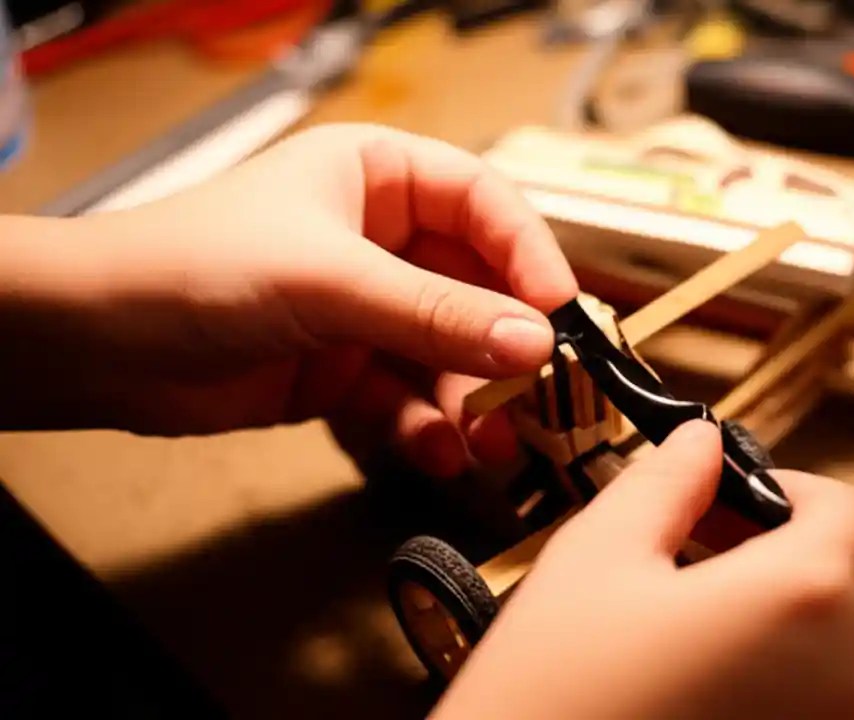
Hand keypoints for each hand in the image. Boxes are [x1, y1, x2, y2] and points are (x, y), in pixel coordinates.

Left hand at [0, 123, 577, 477]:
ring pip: (449, 353)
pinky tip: (440, 452)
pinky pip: (410, 398)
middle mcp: (381, 240)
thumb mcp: (330, 281)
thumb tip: (533, 342)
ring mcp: (366, 309)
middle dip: (505, 346)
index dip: (528, 255)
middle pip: (477, 288)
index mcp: (378, 178)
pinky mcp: (345, 371)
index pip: (484, 205)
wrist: (96, 343)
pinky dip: (428, 428)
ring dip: (474, 399)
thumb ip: (435, 315)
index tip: (560, 312)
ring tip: (491, 440)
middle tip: (539, 394)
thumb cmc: (193, 266)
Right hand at [431, 421, 853, 719]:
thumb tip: (700, 444)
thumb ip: (665, 484)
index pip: (847, 508)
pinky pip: (839, 693)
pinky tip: (717, 653)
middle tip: (734, 535)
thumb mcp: (596, 559)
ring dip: (817, 598)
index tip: (727, 492)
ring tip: (715, 595)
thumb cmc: (552, 700)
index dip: (784, 484)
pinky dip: (805, 658)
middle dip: (822, 538)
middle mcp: (847, 673)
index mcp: (804, 600)